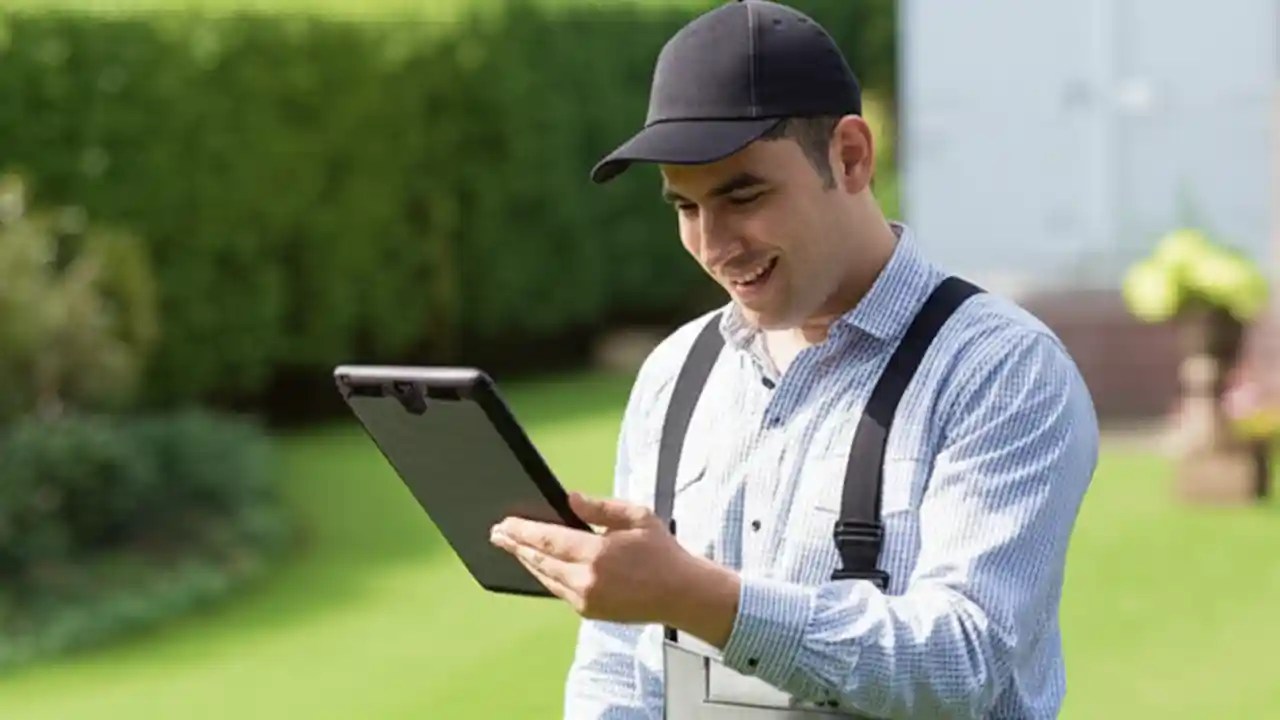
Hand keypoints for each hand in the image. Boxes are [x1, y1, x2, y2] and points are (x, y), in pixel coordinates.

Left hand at [489, 492, 739, 643]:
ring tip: (510, 546)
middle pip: (539, 560)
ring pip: (545, 577)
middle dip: (515, 545)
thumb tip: (570, 498)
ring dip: (526, 560)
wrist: (681, 594)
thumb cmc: (662, 551)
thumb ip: (601, 508)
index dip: (522, 530)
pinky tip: (536, 564)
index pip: (548, 540)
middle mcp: (586, 580)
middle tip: (496, 533)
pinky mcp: (588, 611)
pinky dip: (544, 575)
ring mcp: (585, 599)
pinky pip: (558, 589)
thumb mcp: (637, 517)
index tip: (504, 523)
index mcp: (597, 554)